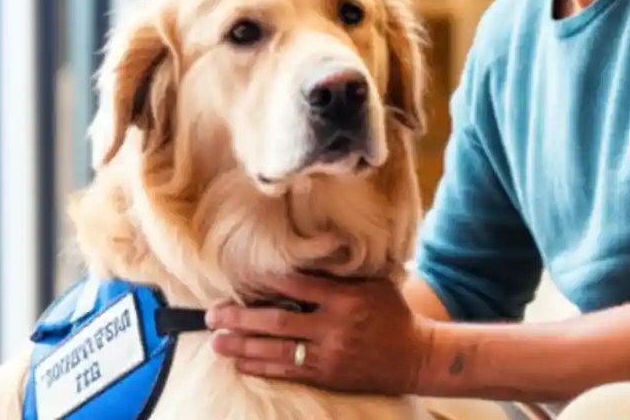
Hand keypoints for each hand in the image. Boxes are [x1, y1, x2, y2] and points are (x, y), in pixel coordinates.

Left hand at [205, 272, 435, 395]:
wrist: (416, 356)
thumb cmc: (393, 312)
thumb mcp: (374, 284)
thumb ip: (341, 273)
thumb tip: (306, 255)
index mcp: (345, 298)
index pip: (297, 286)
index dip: (266, 282)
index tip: (239, 277)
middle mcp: (334, 327)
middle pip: (279, 322)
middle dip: (242, 318)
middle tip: (213, 314)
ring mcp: (330, 354)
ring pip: (278, 351)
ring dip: (243, 346)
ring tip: (216, 342)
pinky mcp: (328, 376)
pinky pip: (288, 372)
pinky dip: (262, 367)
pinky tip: (241, 362)